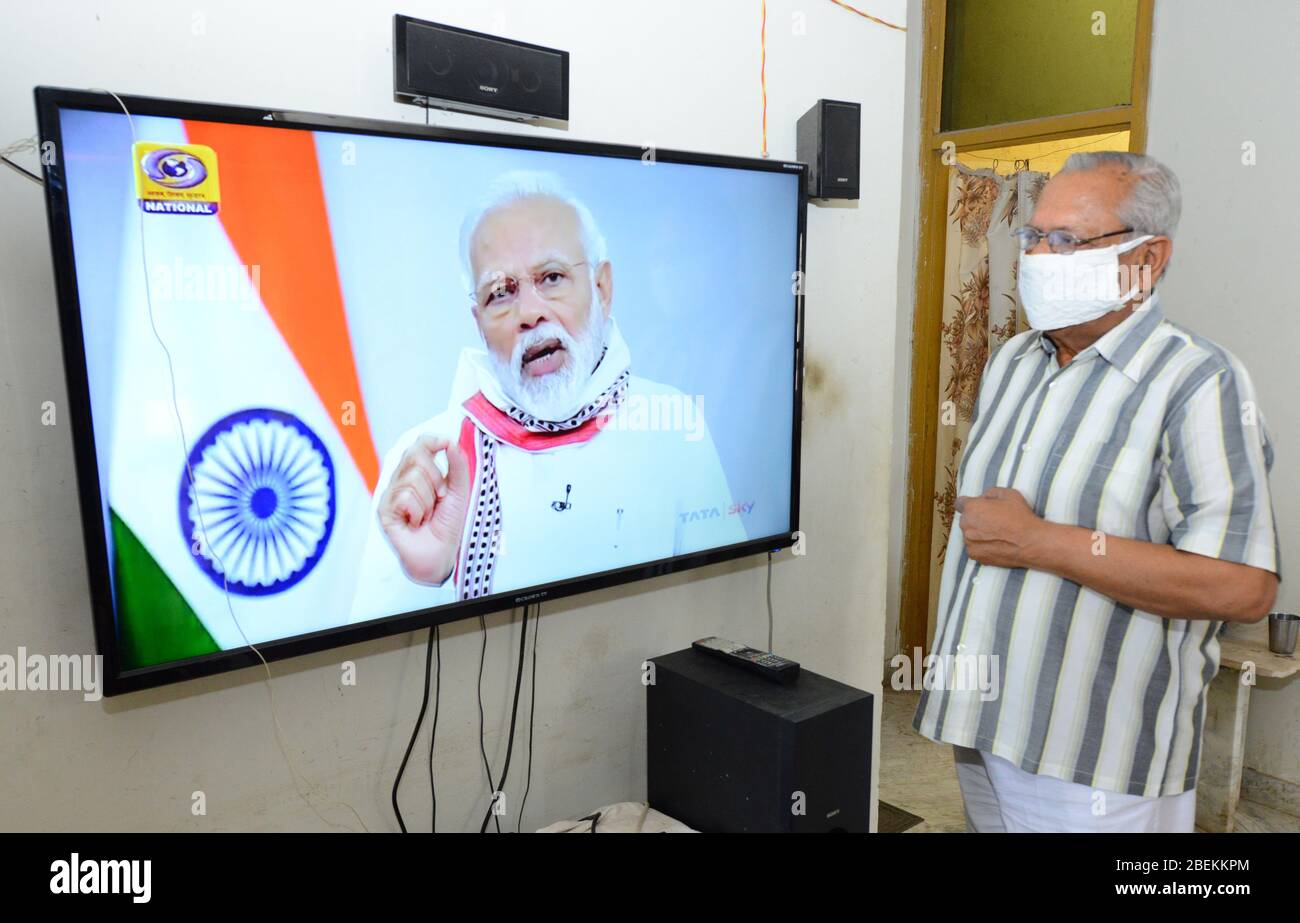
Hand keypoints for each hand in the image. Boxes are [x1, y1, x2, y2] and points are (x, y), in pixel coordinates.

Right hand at [378, 435, 471, 584]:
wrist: (442, 553)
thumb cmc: (448, 524)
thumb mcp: (459, 491)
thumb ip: (458, 465)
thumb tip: (451, 441)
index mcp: (419, 471)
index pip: (420, 444)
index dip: (432, 440)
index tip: (445, 445)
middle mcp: (401, 479)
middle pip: (416, 454)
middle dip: (436, 477)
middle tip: (439, 498)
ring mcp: (390, 494)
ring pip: (413, 477)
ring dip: (428, 501)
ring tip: (427, 515)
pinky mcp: (383, 510)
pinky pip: (405, 496)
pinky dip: (419, 511)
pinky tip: (416, 523)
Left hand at [955, 487, 1049, 568]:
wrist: (1031, 543)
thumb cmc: (1021, 517)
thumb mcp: (1009, 494)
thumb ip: (991, 493)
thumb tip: (983, 498)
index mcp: (972, 508)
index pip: (960, 503)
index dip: (969, 504)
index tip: (977, 507)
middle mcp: (966, 525)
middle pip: (966, 519)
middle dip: (976, 519)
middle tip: (994, 521)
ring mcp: (969, 542)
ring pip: (970, 535)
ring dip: (978, 533)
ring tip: (997, 534)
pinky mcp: (975, 556)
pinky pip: (975, 547)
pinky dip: (982, 546)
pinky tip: (997, 544)